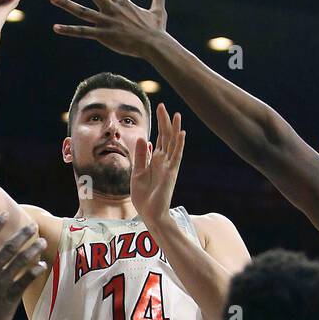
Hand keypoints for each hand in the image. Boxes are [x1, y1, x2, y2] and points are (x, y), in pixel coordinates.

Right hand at [0, 213, 47, 319]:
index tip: (4, 214)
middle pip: (8, 248)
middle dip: (21, 234)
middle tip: (32, 225)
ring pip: (20, 262)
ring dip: (32, 250)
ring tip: (41, 242)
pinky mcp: (10, 299)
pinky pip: (24, 281)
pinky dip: (33, 271)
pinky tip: (41, 266)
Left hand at [51, 0, 168, 57]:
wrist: (152, 43)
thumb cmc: (156, 29)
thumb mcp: (158, 11)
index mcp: (122, 3)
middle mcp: (111, 9)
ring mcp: (105, 21)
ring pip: (81, 11)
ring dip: (66, 4)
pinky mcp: (102, 35)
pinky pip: (81, 32)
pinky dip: (68, 30)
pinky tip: (55, 27)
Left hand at [129, 103, 185, 226]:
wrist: (150, 214)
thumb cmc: (144, 197)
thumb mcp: (137, 173)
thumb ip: (141, 156)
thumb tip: (143, 138)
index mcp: (155, 160)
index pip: (159, 138)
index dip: (159, 124)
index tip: (159, 109)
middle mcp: (164, 161)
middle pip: (166, 137)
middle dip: (164, 121)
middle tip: (163, 105)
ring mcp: (169, 166)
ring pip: (173, 144)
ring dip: (175, 129)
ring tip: (177, 114)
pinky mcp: (171, 173)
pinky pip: (176, 156)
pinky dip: (179, 145)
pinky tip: (181, 133)